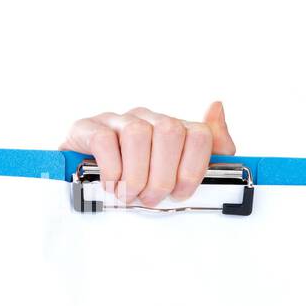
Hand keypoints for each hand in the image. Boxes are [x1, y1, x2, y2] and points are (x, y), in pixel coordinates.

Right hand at [58, 102, 235, 206]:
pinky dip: (112, 169)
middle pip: (169, 132)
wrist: (88, 176)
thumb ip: (212, 146)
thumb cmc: (140, 177)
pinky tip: (112, 184)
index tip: (180, 193)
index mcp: (174, 127)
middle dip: (163, 176)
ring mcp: (118, 120)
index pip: (199, 133)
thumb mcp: (181, 169)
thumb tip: (217, 107)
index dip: (193, 169)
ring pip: (137, 135)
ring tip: (130, 194)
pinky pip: (104, 140)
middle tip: (151, 198)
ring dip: (136, 175)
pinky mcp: (89, 127)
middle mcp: (148, 118)